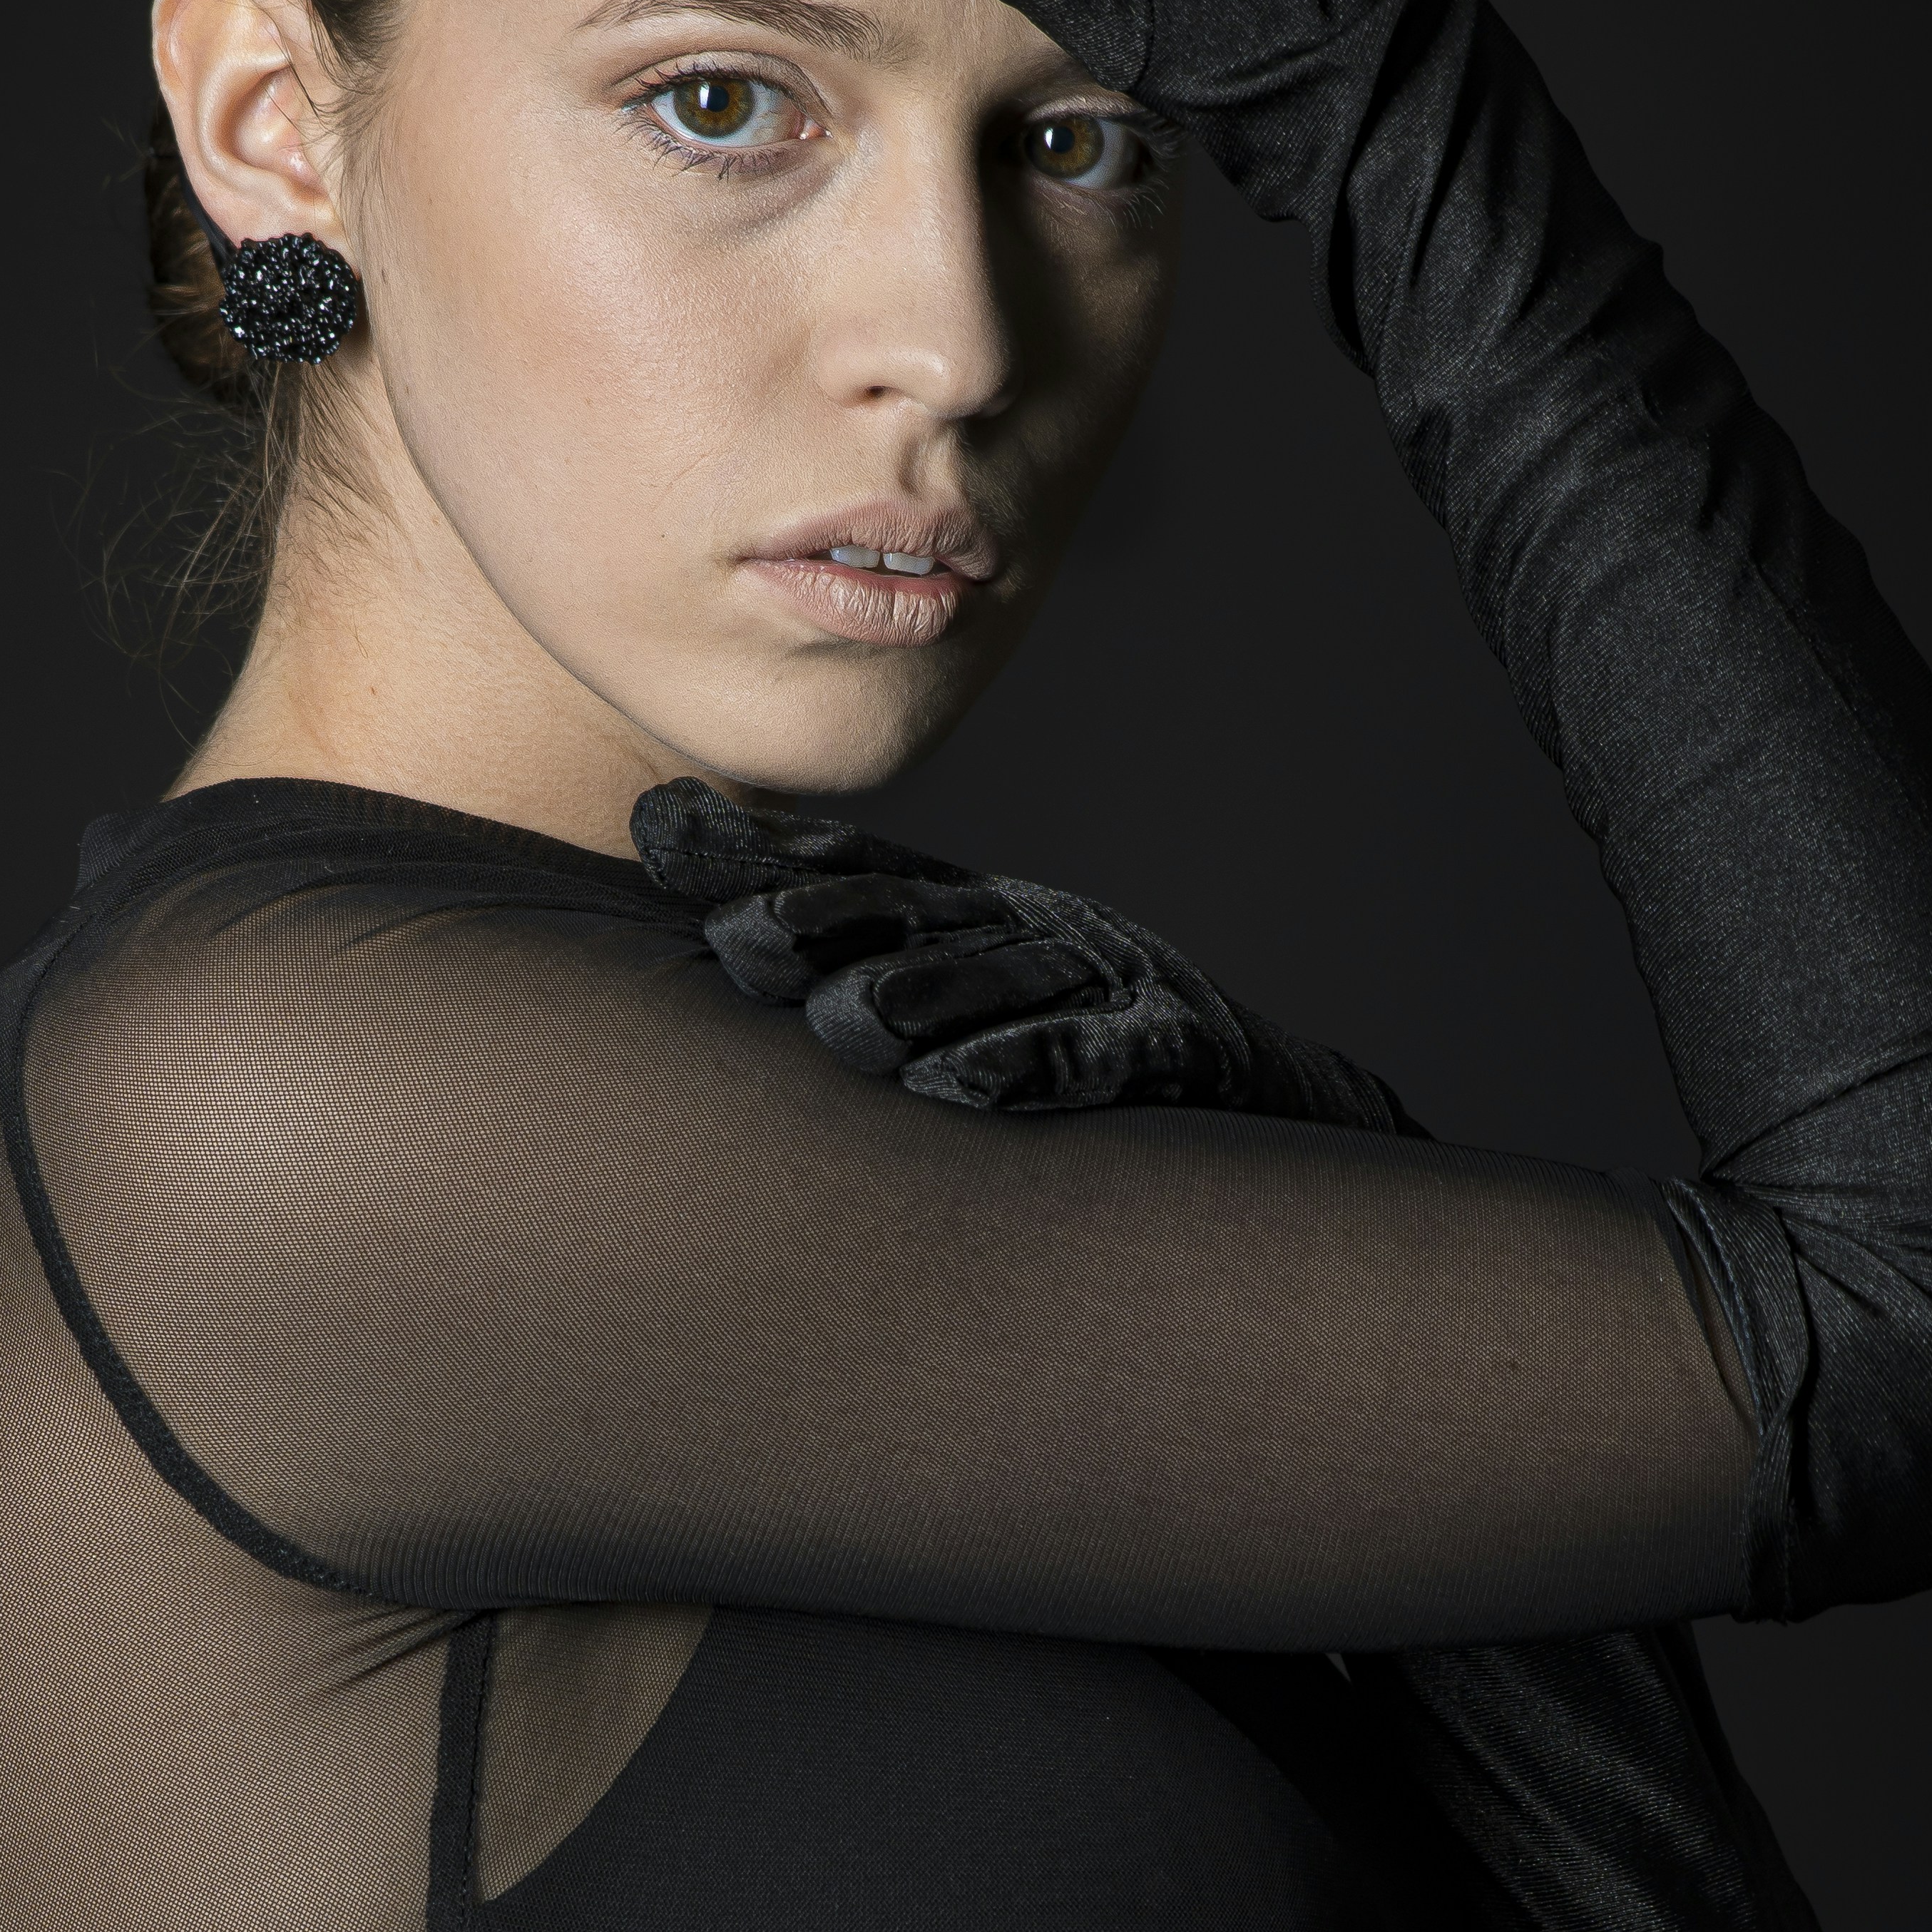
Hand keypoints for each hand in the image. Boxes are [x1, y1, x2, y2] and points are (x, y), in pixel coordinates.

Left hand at [634, 778, 1406, 1129]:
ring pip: (1004, 984)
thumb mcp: (954, 975)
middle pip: (916, 916)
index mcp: (970, 908)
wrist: (1268, 1084)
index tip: (663, 844)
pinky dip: (1037, 1065)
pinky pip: (1101, 1058)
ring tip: (857, 1021)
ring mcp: (1106, 982)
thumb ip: (826, 921)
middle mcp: (1029, 928)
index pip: (854, 866)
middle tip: (742, 939)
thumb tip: (669, 848)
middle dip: (829, 921)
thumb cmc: (1078, 1030)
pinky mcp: (1177, 1047)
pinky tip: (970, 1086)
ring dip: (929, 998)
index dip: (762, 856)